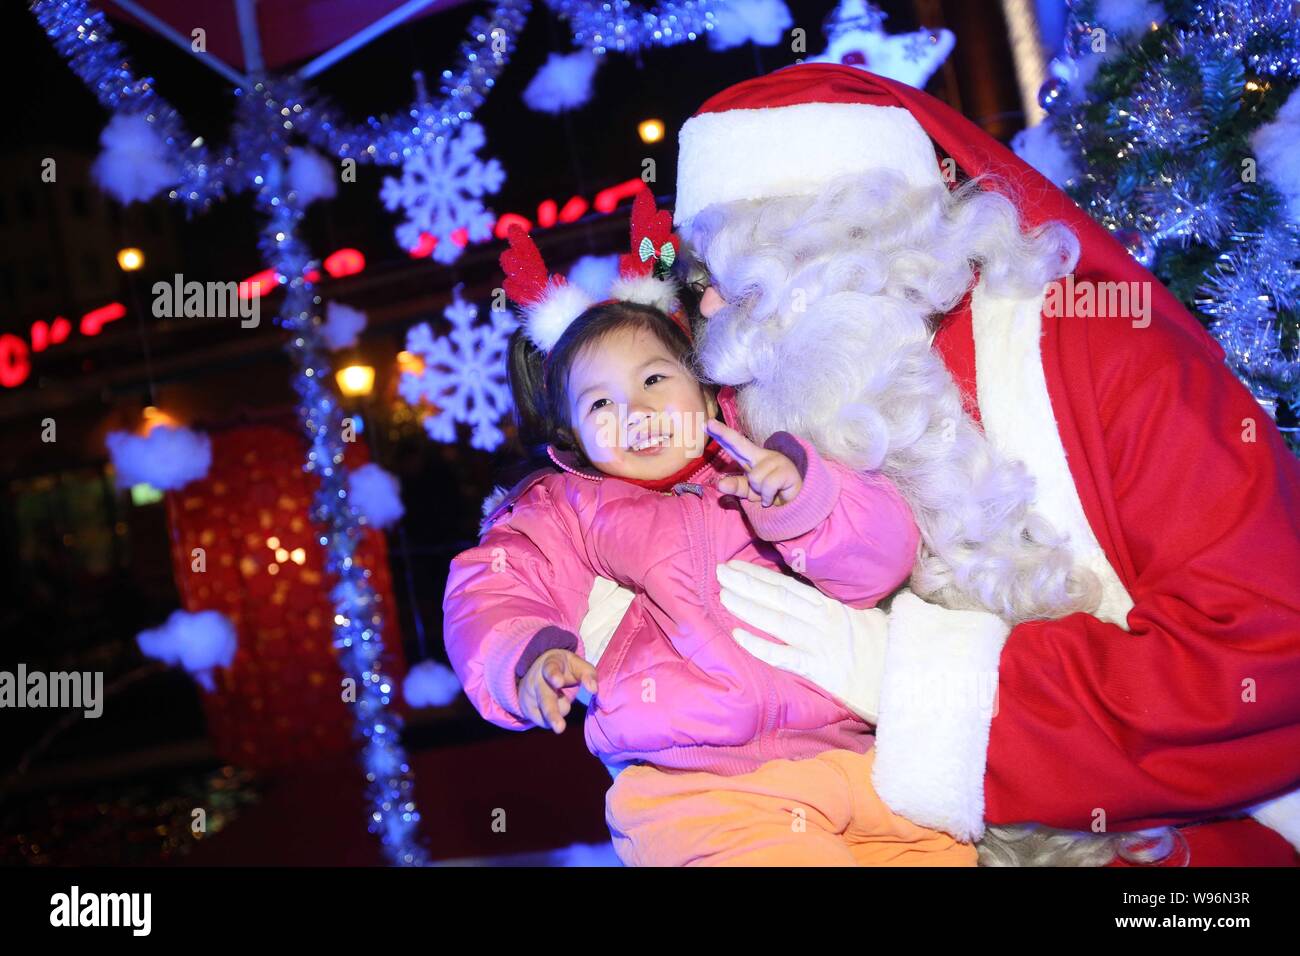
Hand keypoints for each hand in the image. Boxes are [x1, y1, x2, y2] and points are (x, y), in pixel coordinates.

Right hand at [518, 649, 596, 733]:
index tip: (559, 682)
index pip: (551, 669)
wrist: (536, 672)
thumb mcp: (576, 664)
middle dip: (552, 714)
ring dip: (559, 712)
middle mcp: (536, 681)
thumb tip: (594, 690)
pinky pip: (546, 723)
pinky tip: (553, 704)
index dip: (554, 676)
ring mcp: (529, 698)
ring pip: (547, 715)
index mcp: (549, 665)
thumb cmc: (563, 668)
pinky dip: (555, 717)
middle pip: (544, 700)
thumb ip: (588, 674)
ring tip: (559, 695)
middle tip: (560, 728)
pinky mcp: (528, 712)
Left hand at [705, 419, 802, 506]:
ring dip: (760, 492)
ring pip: (754, 478)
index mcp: (752, 460)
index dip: (721, 434)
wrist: (797, 504)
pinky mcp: (787, 471)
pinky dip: (768, 497)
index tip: (707, 424)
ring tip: (769, 494)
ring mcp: (776, 461)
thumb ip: (736, 487)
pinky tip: (776, 497)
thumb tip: (719, 484)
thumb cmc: (772, 494)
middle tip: (708, 423)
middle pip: (741, 443)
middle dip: (724, 433)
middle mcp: (763, 456)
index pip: (734, 445)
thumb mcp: (751, 492)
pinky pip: (767, 486)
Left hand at [715, 559, 887, 723]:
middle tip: (720, 572)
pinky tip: (738, 635)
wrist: (907, 678)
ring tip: (723, 594)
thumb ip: (841, 611)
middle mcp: (823, 621)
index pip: (789, 587)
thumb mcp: (866, 620)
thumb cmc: (890, 650)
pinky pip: (784, 655)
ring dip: (747, 606)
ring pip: (777, 619)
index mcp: (832, 608)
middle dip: (746, 583)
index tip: (737, 566)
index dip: (760, 576)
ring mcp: (820, 643)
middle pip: (778, 597)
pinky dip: (760, 644)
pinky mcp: (820, 669)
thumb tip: (819, 603)